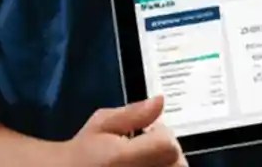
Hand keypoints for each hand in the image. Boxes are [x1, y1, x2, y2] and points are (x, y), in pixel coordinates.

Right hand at [60, 95, 187, 166]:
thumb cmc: (85, 150)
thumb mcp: (102, 124)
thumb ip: (132, 113)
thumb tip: (160, 100)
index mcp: (123, 159)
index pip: (168, 146)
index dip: (162, 135)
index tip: (146, 132)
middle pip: (177, 163)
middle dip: (167, 151)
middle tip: (145, 147)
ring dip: (166, 163)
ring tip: (144, 158)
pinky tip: (146, 165)